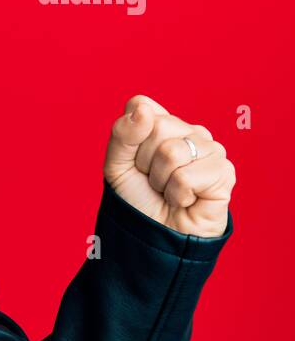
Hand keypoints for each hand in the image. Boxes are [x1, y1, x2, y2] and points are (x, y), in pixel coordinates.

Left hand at [103, 95, 234, 237]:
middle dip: (145, 161)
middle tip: (153, 180)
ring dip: (161, 181)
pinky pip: (187, 176)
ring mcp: (211, 149)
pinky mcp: (224, 172)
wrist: (154, 234)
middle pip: (158, 126)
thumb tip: (144, 110)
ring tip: (168, 191)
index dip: (128, 138)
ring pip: (172, 152)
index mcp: (164, 122)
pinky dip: (177, 195)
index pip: (140, 105)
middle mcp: (191, 131)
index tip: (133, 160)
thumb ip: (123, 134)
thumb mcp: (116, 165)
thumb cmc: (138, 199)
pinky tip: (185, 201)